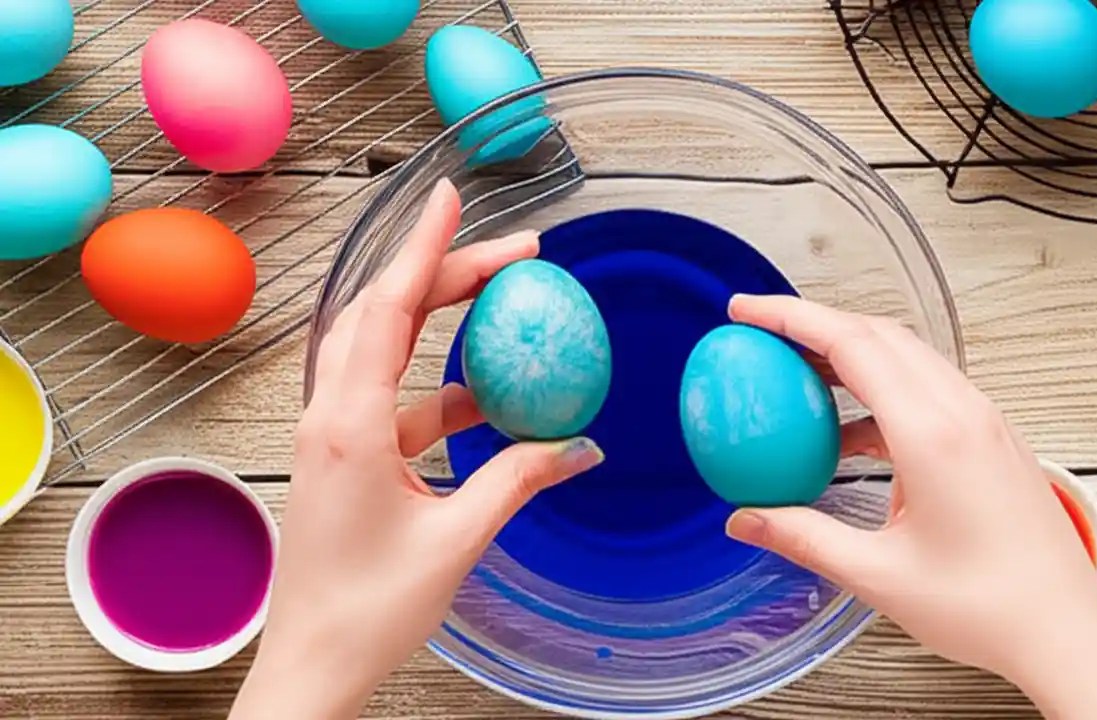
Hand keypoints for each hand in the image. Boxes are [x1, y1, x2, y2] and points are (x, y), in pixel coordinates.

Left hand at [230, 180, 602, 719]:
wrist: (313, 665)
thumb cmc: (368, 610)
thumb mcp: (458, 538)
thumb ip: (519, 481)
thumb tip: (579, 447)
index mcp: (348, 424)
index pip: (387, 308)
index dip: (424, 246)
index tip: (450, 196)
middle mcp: (330, 416)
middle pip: (387, 314)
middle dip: (448, 271)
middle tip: (515, 251)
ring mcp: (333, 436)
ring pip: (387, 351)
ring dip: (441, 321)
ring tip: (504, 300)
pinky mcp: (345, 459)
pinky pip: (395, 402)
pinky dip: (441, 389)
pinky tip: (487, 396)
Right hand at [724, 295, 1096, 719]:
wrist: (1066, 631)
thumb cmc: (985, 607)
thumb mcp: (878, 575)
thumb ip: (803, 538)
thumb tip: (744, 518)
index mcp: (933, 434)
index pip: (852, 344)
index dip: (791, 318)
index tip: (745, 311)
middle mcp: (963, 412)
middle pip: (879, 334)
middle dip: (814, 323)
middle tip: (760, 334)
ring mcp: (984, 421)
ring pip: (907, 357)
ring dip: (849, 353)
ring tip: (797, 377)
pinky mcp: (992, 439)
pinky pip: (928, 389)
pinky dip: (880, 390)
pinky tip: (849, 435)